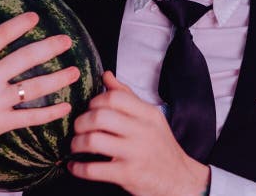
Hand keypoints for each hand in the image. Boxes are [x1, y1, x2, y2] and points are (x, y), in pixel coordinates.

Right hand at [0, 12, 80, 194]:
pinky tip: (66, 107)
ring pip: (32, 88)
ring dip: (57, 79)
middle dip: (48, 48)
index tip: (34, 17)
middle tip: (66, 40)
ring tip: (75, 71)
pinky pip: (29, 118)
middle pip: (23, 59)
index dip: (17, 25)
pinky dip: (49, 113)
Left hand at [68, 71, 209, 195]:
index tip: (90, 109)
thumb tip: (106, 76)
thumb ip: (128, 96)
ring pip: (93, 141)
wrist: (180, 179)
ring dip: (76, 144)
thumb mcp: (151, 118)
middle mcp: (142, 131)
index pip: (114, 97)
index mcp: (148, 114)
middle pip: (99, 117)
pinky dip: (78, 168)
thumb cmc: (161, 146)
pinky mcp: (128, 174)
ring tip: (76, 146)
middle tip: (78, 128)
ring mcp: (135, 153)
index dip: (95, 101)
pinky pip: (93, 169)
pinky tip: (76, 166)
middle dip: (80, 122)